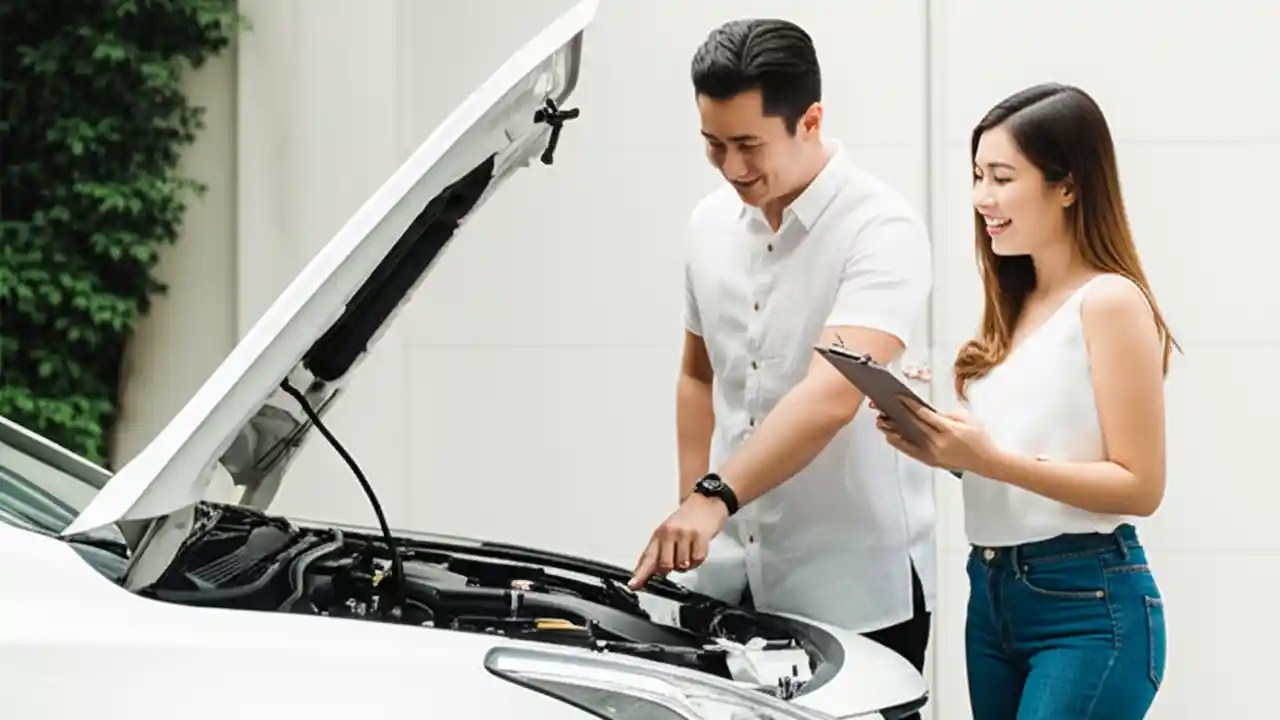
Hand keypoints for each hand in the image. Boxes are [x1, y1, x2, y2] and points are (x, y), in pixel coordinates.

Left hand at [628, 493, 728, 589]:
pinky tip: (697, 548)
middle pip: (665, 566)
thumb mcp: (668, 531)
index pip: (648, 557)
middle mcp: (670, 533)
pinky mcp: (700, 536)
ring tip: (689, 550)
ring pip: (683, 565)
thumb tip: (649, 571)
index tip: (634, 584)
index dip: (641, 573)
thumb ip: (658, 551)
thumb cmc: (687, 518)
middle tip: (676, 557)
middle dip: (671, 567)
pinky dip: (698, 559)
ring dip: (687, 564)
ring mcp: (685, 534)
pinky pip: (697, 559)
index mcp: (659, 534)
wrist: (706, 502)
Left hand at [875, 397, 1000, 474]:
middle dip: (897, 414)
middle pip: (913, 426)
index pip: (924, 415)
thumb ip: (945, 414)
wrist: (987, 461)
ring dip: (892, 430)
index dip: (909, 405)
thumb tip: (925, 412)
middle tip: (883, 406)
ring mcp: (934, 454)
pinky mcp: (932, 461)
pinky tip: (890, 436)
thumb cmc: (979, 438)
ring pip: (908, 440)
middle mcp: (940, 443)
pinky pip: (911, 451)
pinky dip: (899, 443)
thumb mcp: (967, 419)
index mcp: (950, 430)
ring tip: (880, 421)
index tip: (897, 397)